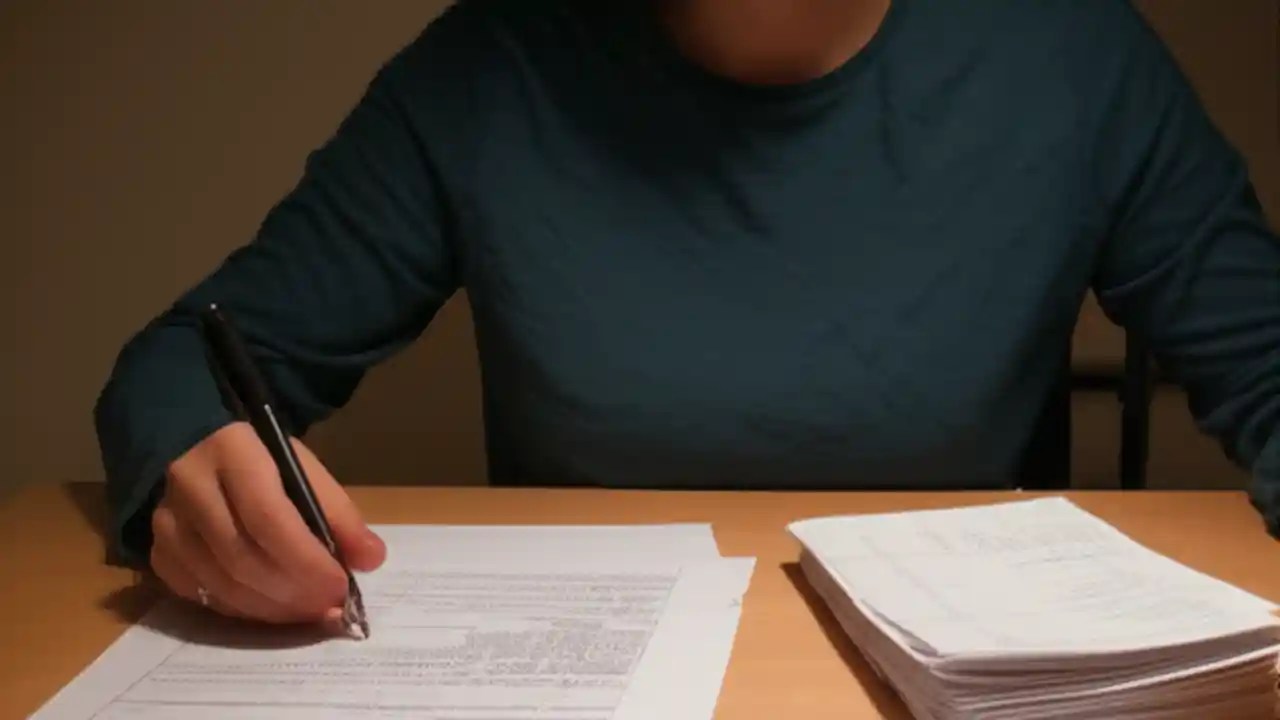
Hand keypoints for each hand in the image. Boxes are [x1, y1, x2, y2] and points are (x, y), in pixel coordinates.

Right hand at [150, 422, 385, 624]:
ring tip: (308, 611)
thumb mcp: (303, 469)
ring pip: (218, 584)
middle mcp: (190, 486)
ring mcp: (165, 523)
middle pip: (241, 558)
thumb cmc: (261, 458)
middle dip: (292, 592)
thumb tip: (371, 560)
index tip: (340, 586)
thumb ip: (338, 513)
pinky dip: (241, 609)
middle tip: (328, 607)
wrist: (194, 444)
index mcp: (233, 451)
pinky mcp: (156, 551)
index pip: (268, 518)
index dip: (307, 560)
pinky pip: (200, 594)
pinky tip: (271, 608)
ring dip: (270, 609)